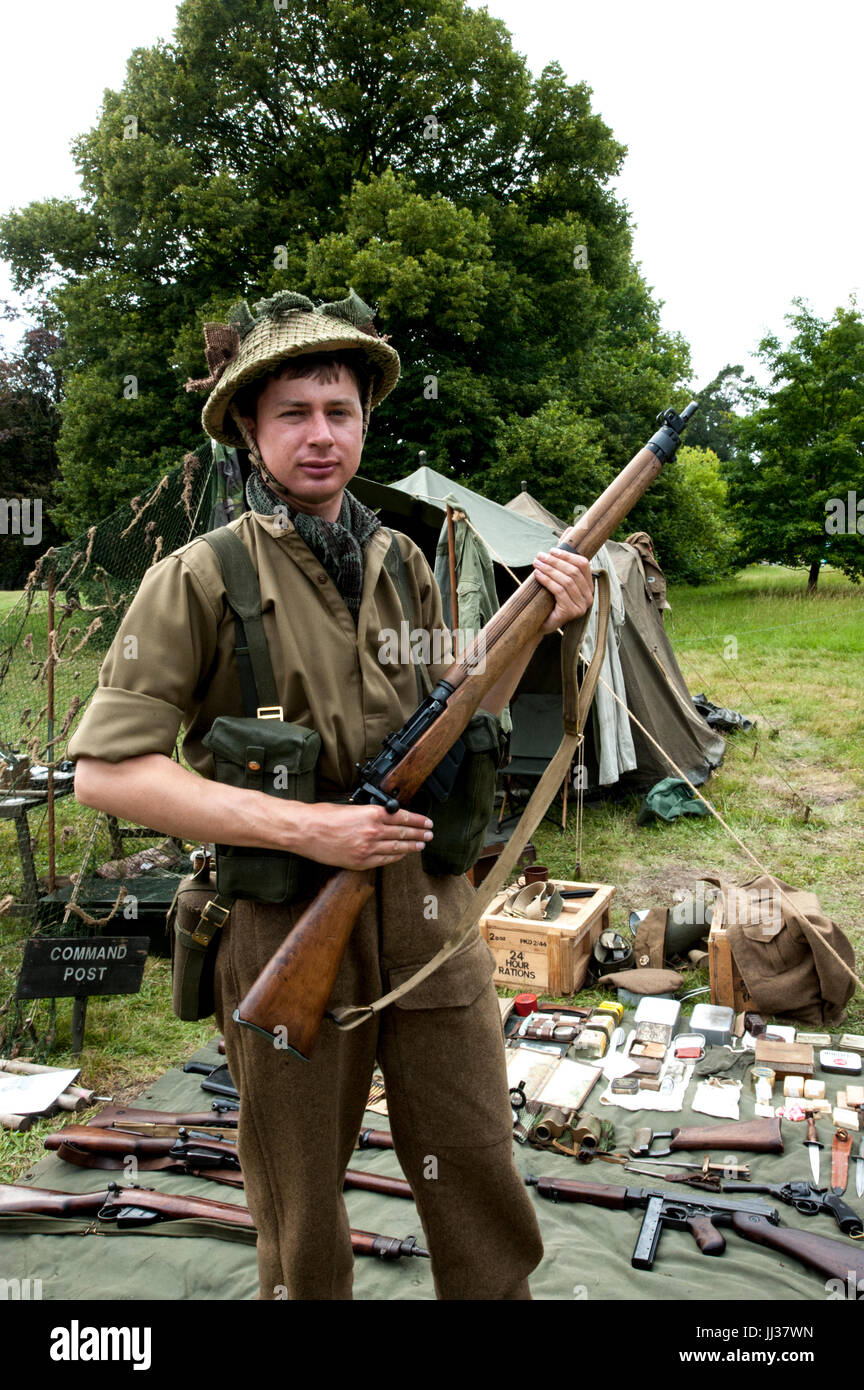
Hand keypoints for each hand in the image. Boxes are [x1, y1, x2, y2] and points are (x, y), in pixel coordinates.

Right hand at [294, 802, 433, 870]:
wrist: (306, 831)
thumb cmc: (323, 816)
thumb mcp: (351, 807)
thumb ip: (370, 813)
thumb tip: (385, 817)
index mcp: (372, 814)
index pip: (403, 817)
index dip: (418, 820)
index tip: (427, 822)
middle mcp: (373, 831)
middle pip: (403, 832)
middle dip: (419, 834)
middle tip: (430, 834)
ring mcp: (367, 848)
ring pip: (397, 847)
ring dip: (411, 846)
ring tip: (421, 845)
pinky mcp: (360, 861)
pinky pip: (384, 859)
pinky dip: (395, 856)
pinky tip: (402, 854)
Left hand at [533, 548, 594, 634]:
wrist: (540, 625)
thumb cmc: (548, 602)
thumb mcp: (557, 582)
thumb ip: (561, 567)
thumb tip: (559, 542)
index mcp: (588, 587)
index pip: (583, 565)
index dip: (568, 555)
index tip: (552, 550)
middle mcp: (588, 597)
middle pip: (573, 572)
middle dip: (555, 561)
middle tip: (540, 556)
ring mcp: (581, 606)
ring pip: (566, 581)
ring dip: (549, 569)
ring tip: (537, 564)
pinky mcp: (571, 612)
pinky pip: (559, 591)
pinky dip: (547, 580)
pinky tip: (537, 575)